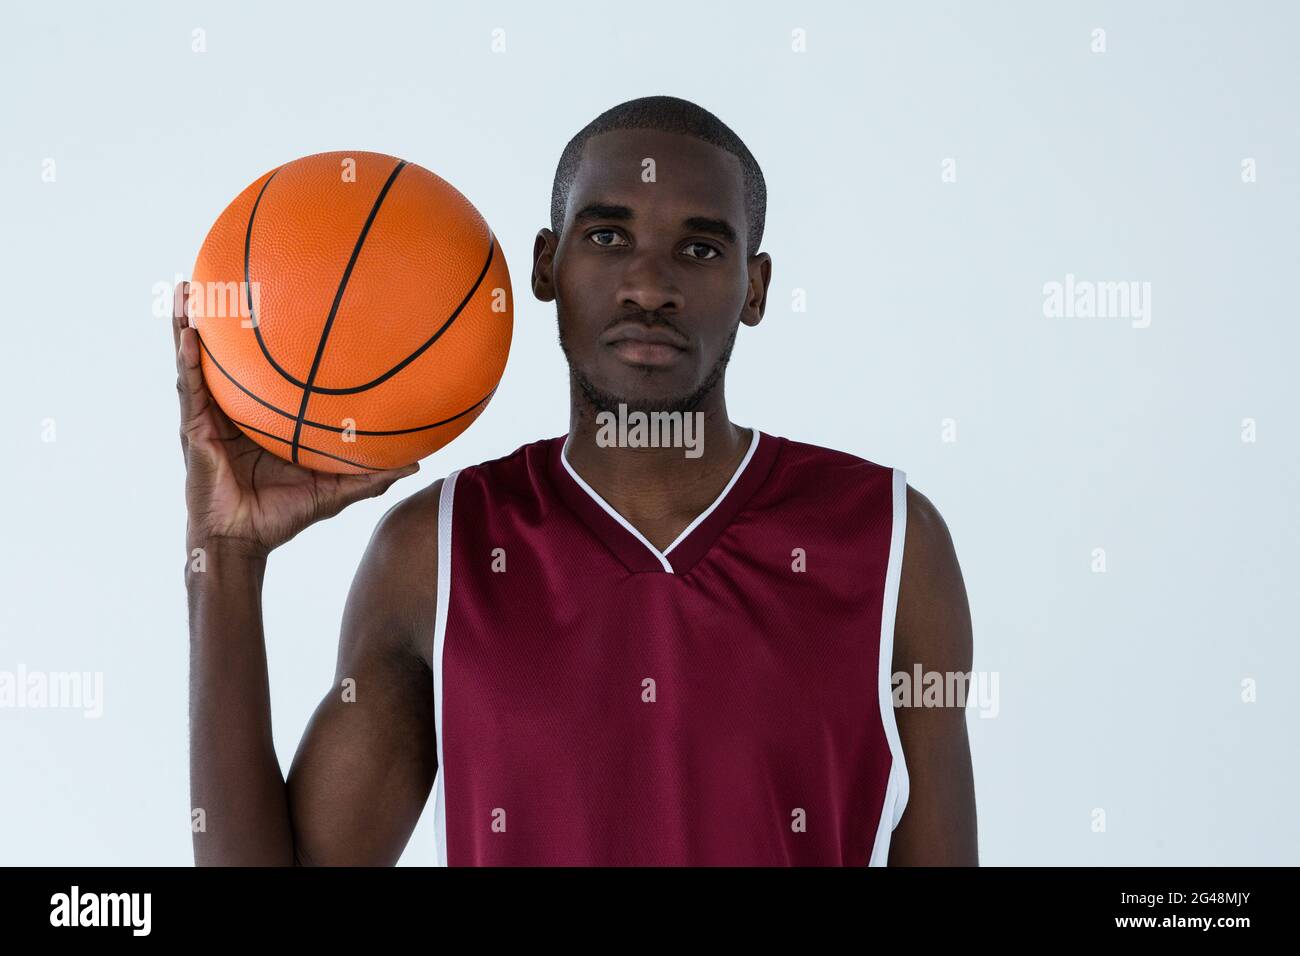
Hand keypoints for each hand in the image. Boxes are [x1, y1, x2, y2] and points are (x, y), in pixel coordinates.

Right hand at [173, 281, 417, 558]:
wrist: (243, 542)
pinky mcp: (195, 430)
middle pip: (222, 357)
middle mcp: (230, 411)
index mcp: (257, 418)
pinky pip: (191, 389)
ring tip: (189, 289)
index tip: (272, 302)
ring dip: (189, 326)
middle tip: (219, 278)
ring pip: (196, 363)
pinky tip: (188, 333)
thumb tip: (417, 462)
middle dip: (218, 319)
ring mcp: (209, 418)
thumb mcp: (333, 490)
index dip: (260, 341)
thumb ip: (371, 475)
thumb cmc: (282, 516)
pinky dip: (188, 359)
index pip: (258, 372)